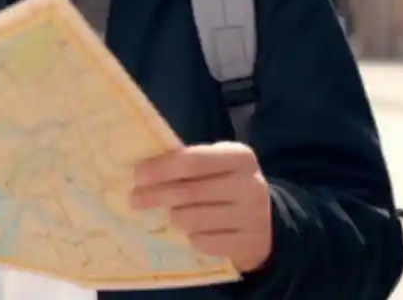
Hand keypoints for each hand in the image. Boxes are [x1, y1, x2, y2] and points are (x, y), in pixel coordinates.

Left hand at [129, 142, 272, 271]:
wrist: (267, 222)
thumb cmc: (228, 186)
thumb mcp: (217, 166)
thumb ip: (189, 164)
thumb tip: (144, 171)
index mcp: (240, 157)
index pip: (193, 161)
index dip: (162, 168)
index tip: (138, 175)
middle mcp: (250, 184)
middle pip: (188, 192)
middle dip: (155, 195)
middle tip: (135, 199)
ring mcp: (253, 217)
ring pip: (191, 219)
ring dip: (175, 217)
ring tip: (174, 214)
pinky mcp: (249, 245)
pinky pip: (202, 242)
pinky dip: (192, 238)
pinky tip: (196, 231)